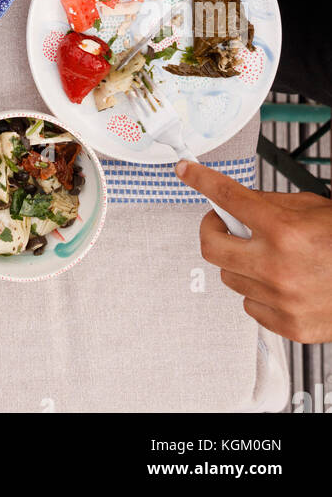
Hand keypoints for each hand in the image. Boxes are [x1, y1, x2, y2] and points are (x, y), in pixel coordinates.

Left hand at [177, 160, 331, 343]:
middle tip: (222, 225)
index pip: (227, 198)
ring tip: (265, 257)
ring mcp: (282, 299)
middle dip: (212, 230)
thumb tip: (233, 203)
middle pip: (211, 247)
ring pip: (229, 277)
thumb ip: (267, 205)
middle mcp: (278, 266)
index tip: (186, 171)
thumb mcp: (308, 208)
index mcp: (284, 230)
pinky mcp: (288, 325)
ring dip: (239, 262)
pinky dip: (258, 292)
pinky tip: (279, 283)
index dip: (201, 180)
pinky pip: (250, 305)